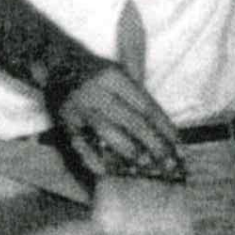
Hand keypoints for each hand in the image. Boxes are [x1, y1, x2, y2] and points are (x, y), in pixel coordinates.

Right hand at [48, 62, 185, 179]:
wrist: (55, 62)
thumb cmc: (95, 72)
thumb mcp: (118, 74)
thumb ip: (137, 99)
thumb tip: (163, 133)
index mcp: (114, 77)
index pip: (146, 106)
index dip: (165, 129)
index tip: (179, 147)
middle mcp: (96, 90)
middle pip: (131, 121)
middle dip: (153, 145)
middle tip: (169, 164)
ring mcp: (78, 106)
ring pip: (107, 132)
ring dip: (128, 151)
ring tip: (146, 166)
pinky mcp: (62, 120)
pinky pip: (79, 142)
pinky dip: (91, 158)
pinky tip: (105, 171)